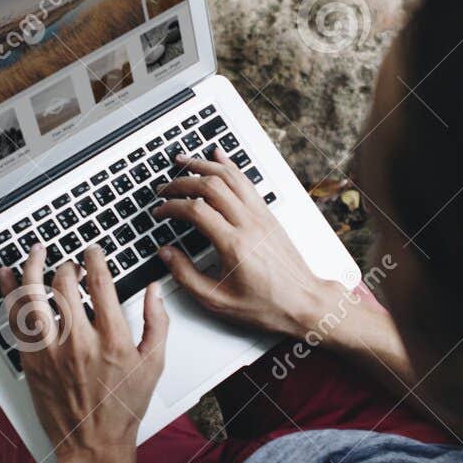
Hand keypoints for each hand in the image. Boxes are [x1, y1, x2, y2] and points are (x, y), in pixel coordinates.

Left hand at [0, 243, 168, 462]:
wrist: (92, 444)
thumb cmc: (122, 408)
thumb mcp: (153, 365)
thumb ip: (157, 323)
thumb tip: (154, 291)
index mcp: (111, 339)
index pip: (100, 283)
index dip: (94, 258)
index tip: (93, 251)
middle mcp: (78, 341)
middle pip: (65, 284)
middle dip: (68, 264)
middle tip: (71, 262)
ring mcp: (51, 351)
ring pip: (34, 295)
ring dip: (33, 266)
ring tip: (36, 251)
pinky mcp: (31, 361)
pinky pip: (15, 318)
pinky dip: (8, 293)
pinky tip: (6, 275)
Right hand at [153, 146, 335, 338]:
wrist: (303, 302)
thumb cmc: (266, 305)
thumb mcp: (217, 301)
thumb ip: (186, 276)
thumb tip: (166, 253)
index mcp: (234, 245)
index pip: (196, 211)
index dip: (171, 206)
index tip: (159, 212)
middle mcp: (248, 224)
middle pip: (210, 186)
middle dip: (182, 182)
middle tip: (164, 189)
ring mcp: (260, 216)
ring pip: (229, 177)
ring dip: (203, 165)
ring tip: (184, 160)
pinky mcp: (268, 214)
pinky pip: (246, 181)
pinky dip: (229, 166)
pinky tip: (218, 157)